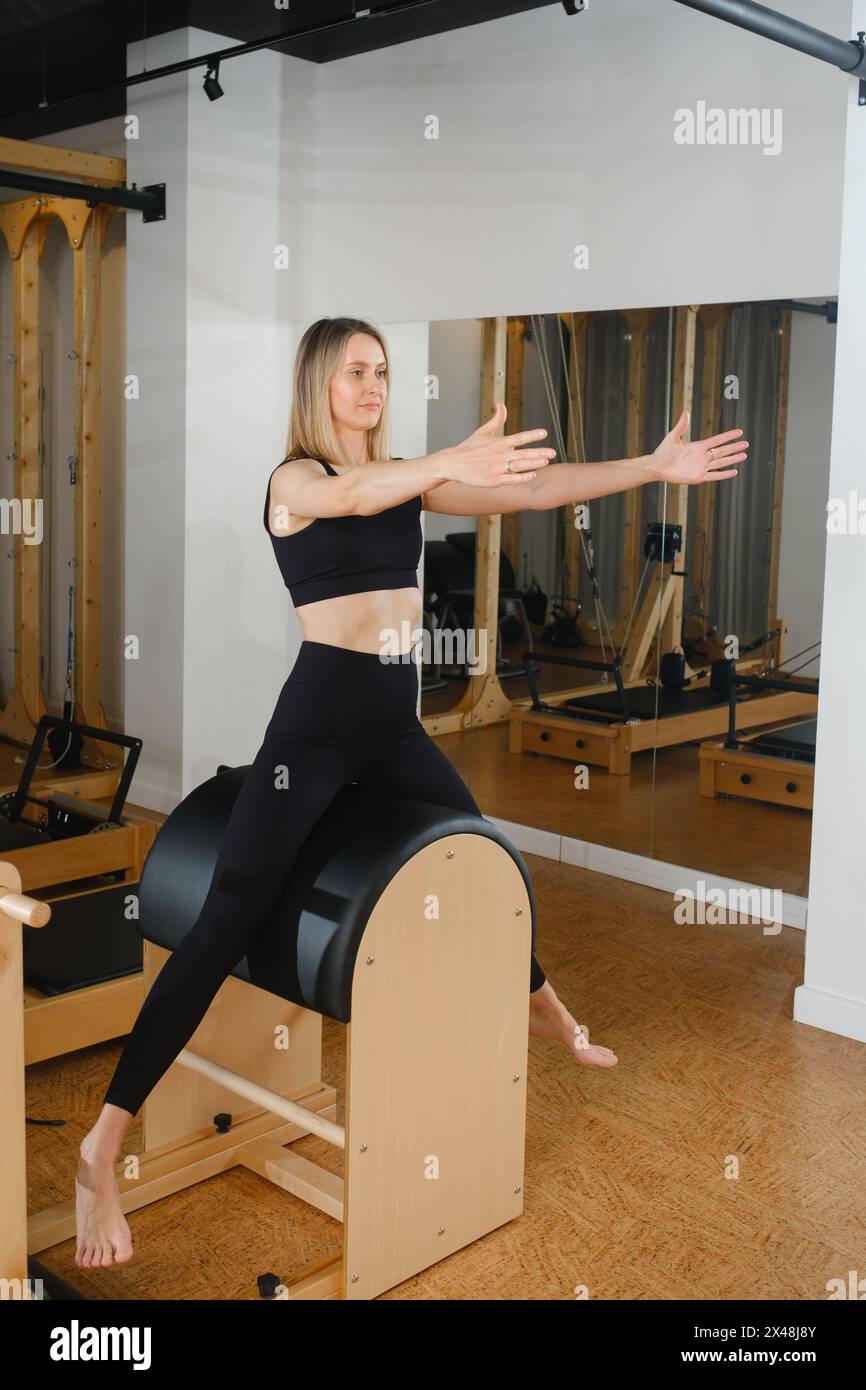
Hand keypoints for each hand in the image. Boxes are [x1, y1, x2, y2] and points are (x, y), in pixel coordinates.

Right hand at [442, 401, 556, 486]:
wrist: (453, 464)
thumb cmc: (469, 448)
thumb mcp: (483, 431)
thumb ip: (496, 418)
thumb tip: (501, 404)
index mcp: (498, 442)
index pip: (518, 437)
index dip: (532, 435)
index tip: (544, 433)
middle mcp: (499, 455)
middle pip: (523, 453)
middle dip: (539, 452)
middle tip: (553, 452)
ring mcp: (497, 468)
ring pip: (519, 466)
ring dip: (533, 464)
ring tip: (546, 461)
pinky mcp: (494, 480)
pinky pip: (511, 479)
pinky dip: (522, 477)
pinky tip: (533, 475)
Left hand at [651, 411, 748, 483]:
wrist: (657, 467)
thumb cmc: (663, 452)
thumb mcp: (672, 437)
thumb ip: (681, 426)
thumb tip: (686, 413)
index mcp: (698, 446)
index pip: (717, 440)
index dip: (728, 436)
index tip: (739, 432)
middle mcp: (702, 456)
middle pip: (722, 451)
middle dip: (734, 447)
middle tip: (746, 444)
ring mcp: (701, 467)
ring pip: (721, 462)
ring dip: (732, 459)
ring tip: (744, 455)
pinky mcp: (698, 477)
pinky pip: (714, 475)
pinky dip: (724, 474)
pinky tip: (734, 471)